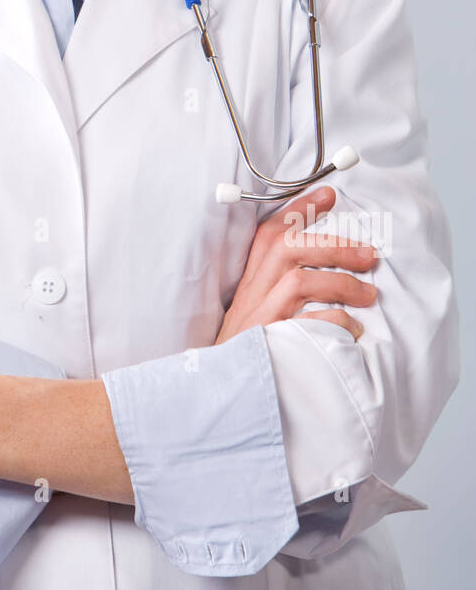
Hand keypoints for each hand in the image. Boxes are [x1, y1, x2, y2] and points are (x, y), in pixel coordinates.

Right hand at [215, 185, 377, 345]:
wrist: (219, 395)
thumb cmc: (247, 352)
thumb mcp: (254, 312)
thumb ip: (277, 286)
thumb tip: (322, 263)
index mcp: (249, 283)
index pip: (269, 234)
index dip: (298, 209)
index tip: (329, 194)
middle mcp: (252, 295)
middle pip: (289, 250)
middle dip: (335, 246)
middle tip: (370, 255)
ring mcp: (261, 320)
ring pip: (300, 281)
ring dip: (342, 283)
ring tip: (370, 294)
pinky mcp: (273, 347)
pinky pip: (311, 324)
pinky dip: (337, 322)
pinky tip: (354, 329)